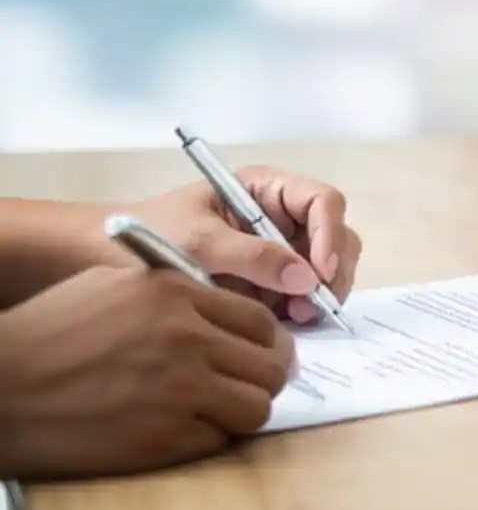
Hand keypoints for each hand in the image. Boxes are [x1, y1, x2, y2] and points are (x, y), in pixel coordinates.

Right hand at [0, 267, 294, 477]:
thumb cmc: (46, 332)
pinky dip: (209, 436)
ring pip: (257, 406)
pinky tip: (181, 427)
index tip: (261, 355)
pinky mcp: (166, 436)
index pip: (260, 321)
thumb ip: (173, 291)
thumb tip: (219, 309)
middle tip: (247, 386)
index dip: (268, 343)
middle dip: (265, 378)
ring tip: (218, 410)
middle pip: (271, 365)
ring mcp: (181, 389)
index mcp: (177, 295)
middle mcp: (188, 338)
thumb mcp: (113, 285)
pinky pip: (220, 440)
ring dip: (244, 410)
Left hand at [130, 166, 362, 323]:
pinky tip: (286, 320)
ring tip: (296, 316)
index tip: (318, 272)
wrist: (109, 260)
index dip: (330, 234)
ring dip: (321, 292)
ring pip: (328, 267)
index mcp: (266, 190)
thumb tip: (306, 279)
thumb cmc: (152, 235)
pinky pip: (308, 291)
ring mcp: (281, 249)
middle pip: (336, 235)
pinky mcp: (275, 280)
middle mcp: (282, 216)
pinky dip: (307, 307)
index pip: (323, 201)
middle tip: (313, 305)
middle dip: (332, 270)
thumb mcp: (200, 243)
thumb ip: (252, 256)